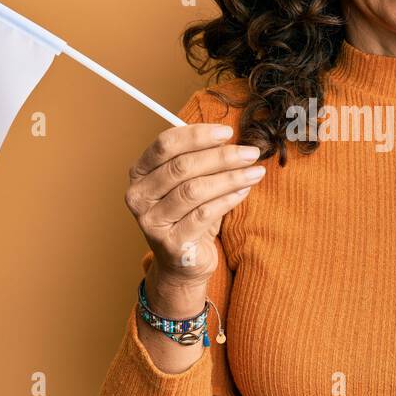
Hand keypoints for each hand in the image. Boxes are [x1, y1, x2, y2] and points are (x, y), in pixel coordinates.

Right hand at [124, 123, 263, 305]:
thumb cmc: (188, 215)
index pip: (165, 144)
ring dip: (230, 178)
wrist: (182, 263)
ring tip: (255, 172)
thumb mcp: (188, 183)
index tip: (228, 132)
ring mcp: (151, 222)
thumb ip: (199, 159)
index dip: (198, 135)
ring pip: (194, 190)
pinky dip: (228, 199)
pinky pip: (204, 214)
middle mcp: (139, 196)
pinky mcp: (171, 243)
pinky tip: (245, 191)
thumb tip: (230, 139)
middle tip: (251, 153)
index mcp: (139, 173)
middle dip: (222, 156)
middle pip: (182, 167)